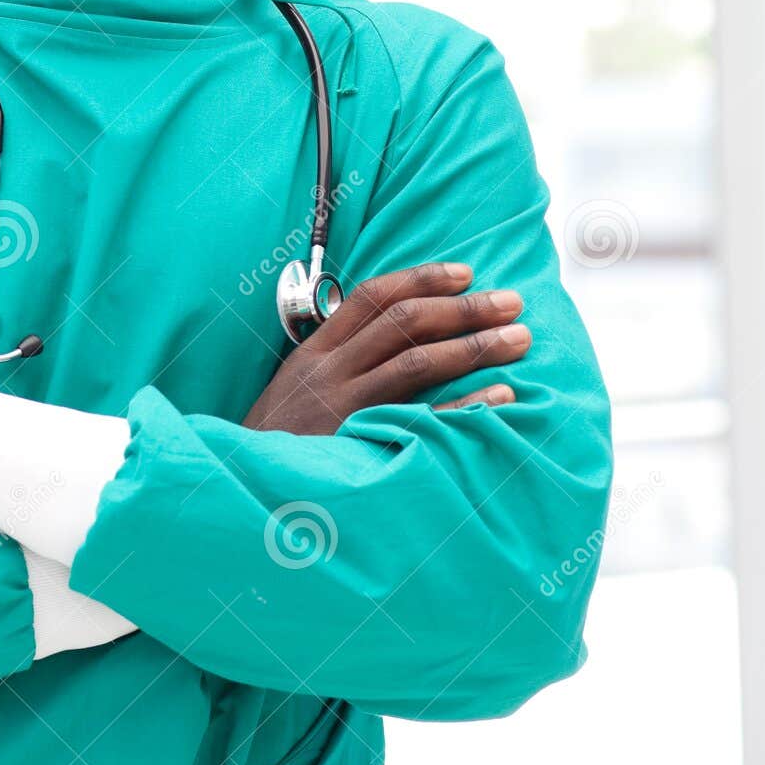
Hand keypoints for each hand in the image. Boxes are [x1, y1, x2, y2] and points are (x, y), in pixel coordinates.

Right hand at [242, 262, 529, 434]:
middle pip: (405, 323)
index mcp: (316, 352)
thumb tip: (392, 337)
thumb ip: (337, 361)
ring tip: (520, 339)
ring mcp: (345, 408)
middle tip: (512, 302)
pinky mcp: (360, 446)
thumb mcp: (296, 389)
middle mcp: (331, 372)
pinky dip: (467, 404)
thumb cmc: (277, 444)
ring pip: (417, 361)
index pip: (374, 297)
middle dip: (464, 308)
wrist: (243, 490)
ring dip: (475, 346)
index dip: (423, 279)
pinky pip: (424, 420)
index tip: (466, 273)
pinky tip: (503, 396)